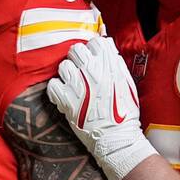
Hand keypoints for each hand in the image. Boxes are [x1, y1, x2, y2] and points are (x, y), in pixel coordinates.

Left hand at [47, 36, 156, 179]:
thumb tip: (107, 47)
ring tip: (74, 85)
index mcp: (110, 65)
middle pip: (76, 50)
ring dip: (67, 74)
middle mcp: (93, 71)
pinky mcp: (66, 99)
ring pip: (63, 66)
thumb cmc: (124, 113)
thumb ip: (116, 64)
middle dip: (77, 59)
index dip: (93, 50)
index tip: (93, 59)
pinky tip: (65, 95)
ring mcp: (78, 84)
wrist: (117, 138)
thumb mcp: (127, 83)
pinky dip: (57, 90)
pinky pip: (52, 85)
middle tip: (81, 71)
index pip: (95, 42)